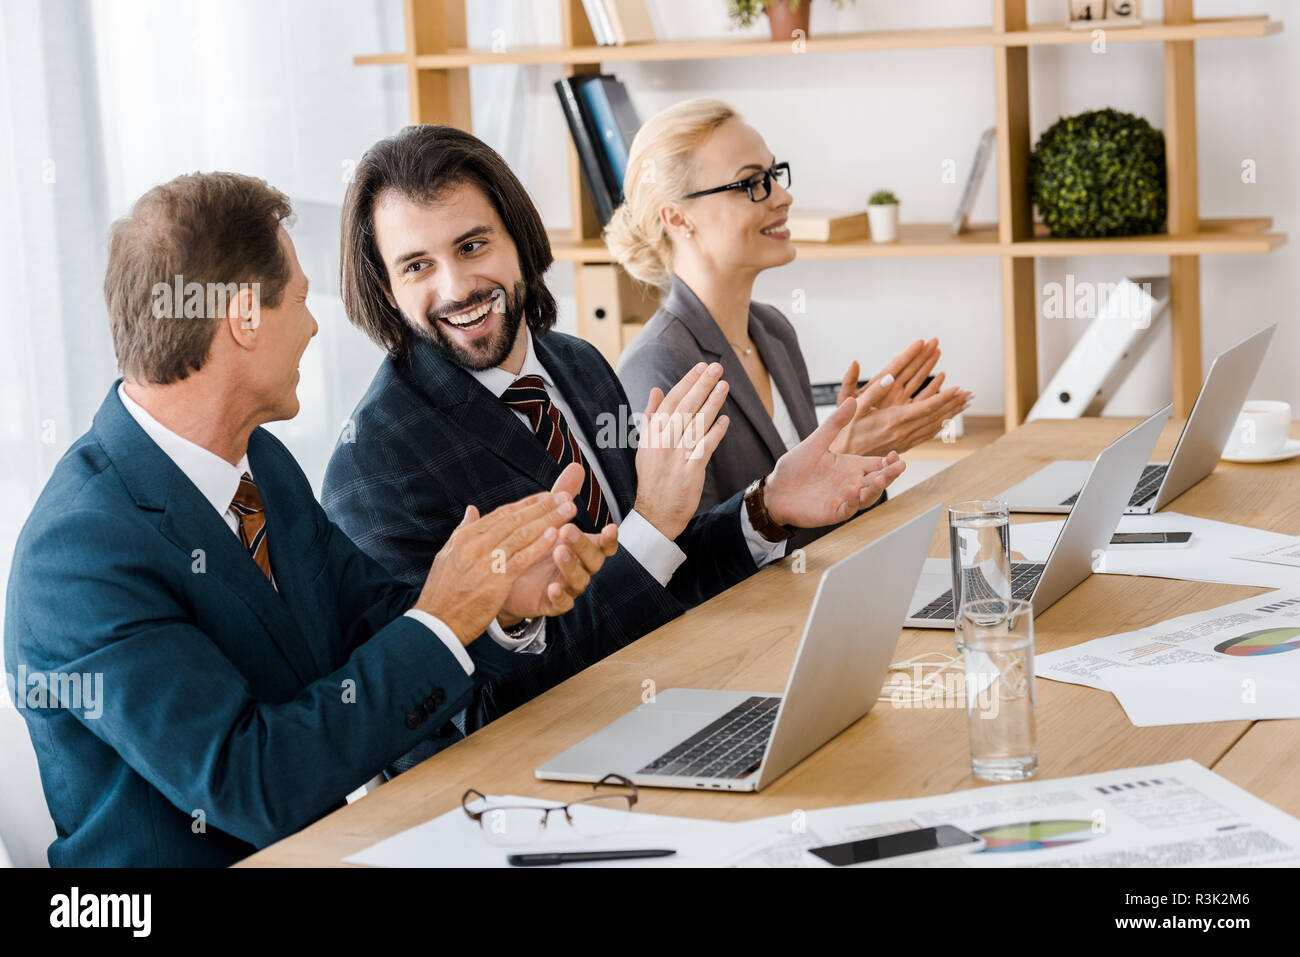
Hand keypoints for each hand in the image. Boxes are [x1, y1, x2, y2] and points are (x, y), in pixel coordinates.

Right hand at [414, 491, 577, 643]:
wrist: (436, 624)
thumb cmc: (442, 592)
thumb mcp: (447, 555)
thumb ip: (463, 531)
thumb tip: (471, 510)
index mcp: (465, 537)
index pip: (501, 514)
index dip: (526, 504)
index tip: (547, 495)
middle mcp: (475, 544)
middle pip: (515, 520)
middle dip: (543, 506)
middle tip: (565, 497)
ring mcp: (485, 562)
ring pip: (521, 535)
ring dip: (547, 520)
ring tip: (568, 510)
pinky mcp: (495, 581)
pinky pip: (521, 559)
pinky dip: (539, 546)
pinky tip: (555, 535)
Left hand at [498, 464, 619, 626]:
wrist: (506, 578)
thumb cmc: (534, 544)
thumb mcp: (546, 518)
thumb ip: (562, 496)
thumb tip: (575, 466)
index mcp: (582, 546)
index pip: (604, 544)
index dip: (610, 538)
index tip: (611, 527)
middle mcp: (579, 566)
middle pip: (594, 559)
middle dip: (583, 544)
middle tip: (568, 530)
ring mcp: (567, 586)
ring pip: (580, 580)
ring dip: (572, 566)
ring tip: (558, 552)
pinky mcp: (551, 603)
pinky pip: (562, 604)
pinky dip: (560, 597)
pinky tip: (552, 587)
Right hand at [632, 362, 731, 540]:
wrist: (655, 513)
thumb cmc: (653, 478)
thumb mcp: (645, 446)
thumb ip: (651, 417)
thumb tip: (656, 390)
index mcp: (651, 435)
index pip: (669, 402)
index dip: (686, 383)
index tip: (700, 368)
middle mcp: (662, 443)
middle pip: (684, 408)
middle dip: (701, 386)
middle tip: (716, 368)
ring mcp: (676, 457)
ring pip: (696, 425)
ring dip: (711, 403)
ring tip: (724, 386)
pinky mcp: (690, 472)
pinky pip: (704, 448)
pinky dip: (715, 433)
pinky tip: (725, 419)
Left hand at [764, 399, 908, 528]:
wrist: (775, 491)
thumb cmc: (794, 468)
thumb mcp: (816, 443)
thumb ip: (835, 424)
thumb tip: (851, 400)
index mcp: (851, 466)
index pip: (877, 464)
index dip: (889, 461)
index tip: (896, 455)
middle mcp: (852, 482)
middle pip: (878, 479)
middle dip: (890, 474)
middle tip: (900, 466)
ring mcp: (845, 499)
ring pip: (868, 496)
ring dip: (875, 489)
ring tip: (879, 479)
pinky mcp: (834, 512)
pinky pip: (848, 508)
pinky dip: (852, 502)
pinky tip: (853, 493)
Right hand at [830, 341, 971, 456]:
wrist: (844, 456)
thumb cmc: (846, 430)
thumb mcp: (854, 406)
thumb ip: (873, 390)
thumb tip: (890, 376)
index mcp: (893, 419)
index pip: (926, 407)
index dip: (944, 397)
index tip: (958, 388)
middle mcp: (902, 431)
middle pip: (935, 416)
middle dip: (954, 403)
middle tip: (969, 394)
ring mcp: (905, 440)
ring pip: (934, 425)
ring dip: (951, 413)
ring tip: (965, 404)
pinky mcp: (904, 445)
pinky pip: (927, 434)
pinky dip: (941, 424)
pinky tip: (949, 419)